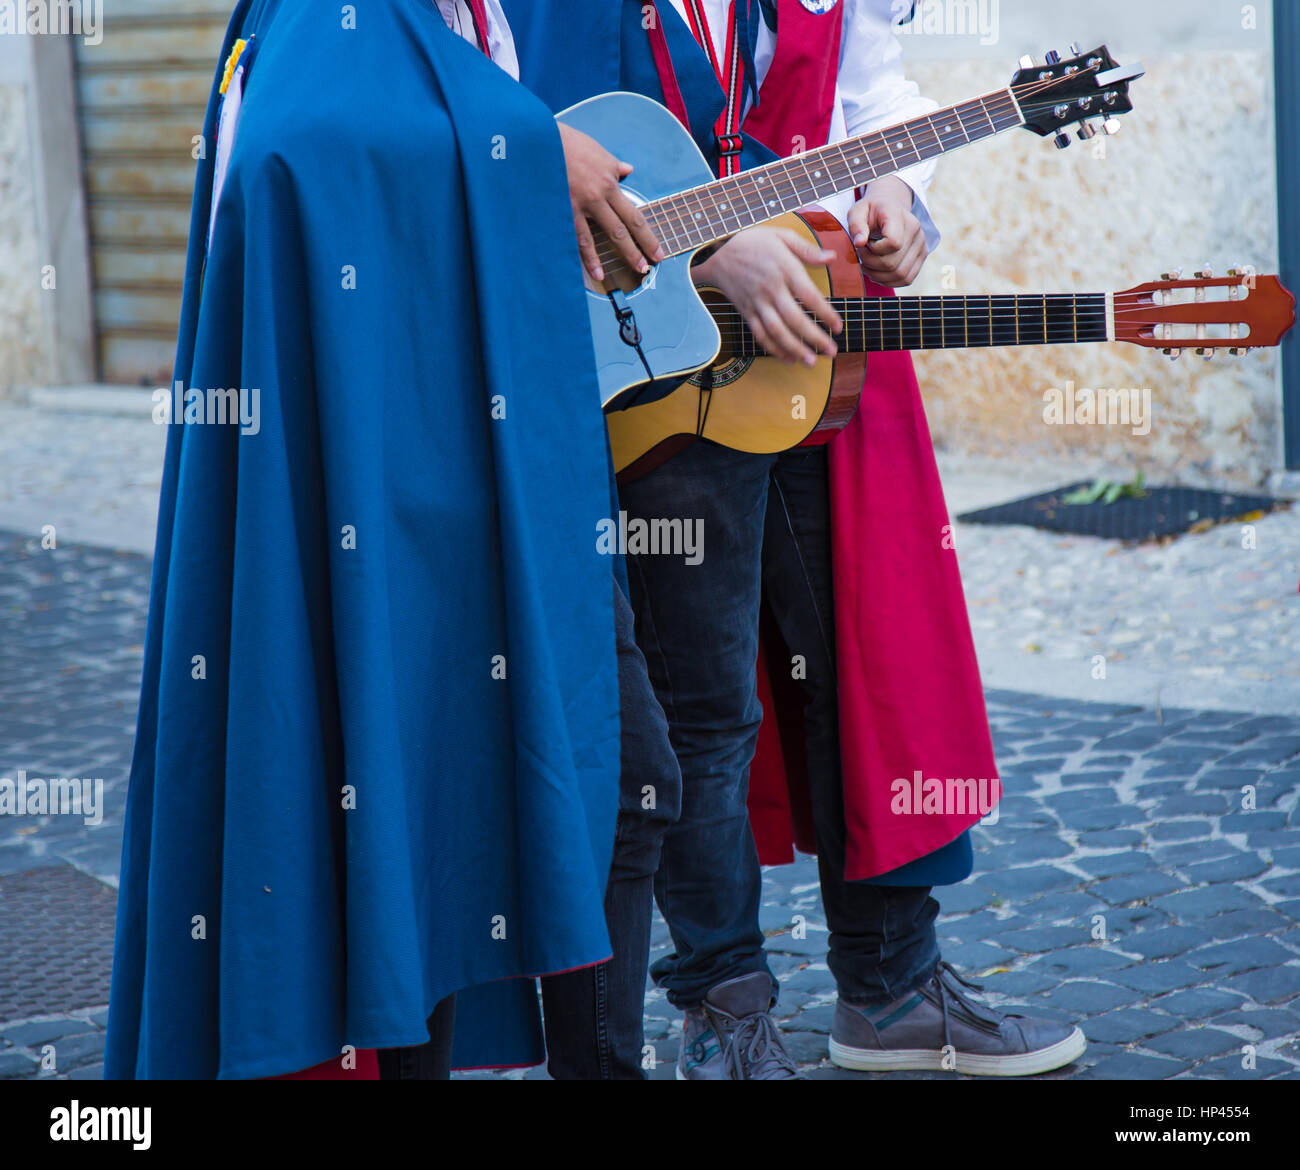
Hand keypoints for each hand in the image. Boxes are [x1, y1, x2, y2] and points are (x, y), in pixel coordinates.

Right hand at [557, 124, 663, 283]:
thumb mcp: (598, 151)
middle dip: (640, 248)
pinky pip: (579, 239)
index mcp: (610, 181)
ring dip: (623, 254)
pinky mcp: (565, 211)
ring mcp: (582, 205)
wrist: (542, 141)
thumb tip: (628, 170)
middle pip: (625, 228)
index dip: (647, 234)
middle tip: (650, 266)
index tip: (657, 249)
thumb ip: (614, 165)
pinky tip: (597, 272)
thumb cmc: (569, 143)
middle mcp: (600, 196)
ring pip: (606, 235)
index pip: (634, 213)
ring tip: (633, 271)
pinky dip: (589, 258)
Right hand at [693, 227, 842, 365]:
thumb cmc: (753, 241)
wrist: (717, 251)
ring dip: (795, 349)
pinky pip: (760, 334)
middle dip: (814, 338)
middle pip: (794, 319)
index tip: (838, 326)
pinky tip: (789, 358)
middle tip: (831, 352)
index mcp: (784, 269)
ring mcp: (757, 302)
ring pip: (777, 331)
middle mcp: (771, 288)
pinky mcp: (746, 312)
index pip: (809, 296)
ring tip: (811, 361)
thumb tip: (832, 258)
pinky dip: (774, 349)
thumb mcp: (781, 236)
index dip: (825, 313)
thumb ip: (807, 249)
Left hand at [849, 176, 927, 287]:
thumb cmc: (871, 212)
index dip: (873, 250)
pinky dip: (889, 281)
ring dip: (878, 275)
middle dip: (871, 264)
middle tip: (862, 255)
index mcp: (899, 216)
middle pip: (893, 263)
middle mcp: (916, 231)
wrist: (889, 209)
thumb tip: (859, 243)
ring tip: (868, 265)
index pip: (892, 243)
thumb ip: (856, 225)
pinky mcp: (921, 257)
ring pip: (900, 275)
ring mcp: (921, 245)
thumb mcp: (857, 212)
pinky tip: (878, 272)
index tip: (865, 243)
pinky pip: (906, 279)